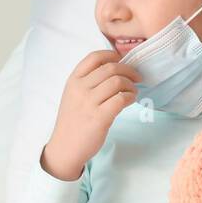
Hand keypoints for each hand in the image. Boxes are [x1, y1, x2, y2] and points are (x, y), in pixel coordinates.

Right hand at [41, 50, 139, 180]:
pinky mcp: (99, 118)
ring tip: (133, 92)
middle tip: (136, 78)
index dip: (112, 55)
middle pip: (111, 68)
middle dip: (129, 71)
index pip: (94, 57)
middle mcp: (80, 89)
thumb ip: (88, 82)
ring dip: (131, 85)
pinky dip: (131, 97)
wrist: (65, 147)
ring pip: (118, 82)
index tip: (122, 60)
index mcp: (73, 81)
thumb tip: (115, 69)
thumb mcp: (73, 95)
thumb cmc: (73, 121)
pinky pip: (121, 99)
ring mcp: (89, 103)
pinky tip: (130, 101)